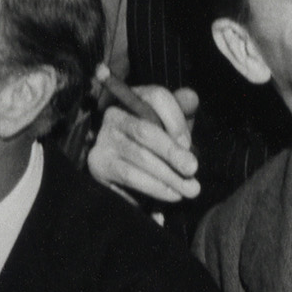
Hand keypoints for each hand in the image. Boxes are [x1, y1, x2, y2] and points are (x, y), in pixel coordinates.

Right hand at [86, 85, 200, 205]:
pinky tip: (172, 194)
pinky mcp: (99, 163)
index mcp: (136, 97)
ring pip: (139, 156)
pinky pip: (130, 176)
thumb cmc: (158, 144)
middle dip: (172, 152)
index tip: (189, 144)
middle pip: (145, 130)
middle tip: (192, 169)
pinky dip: (155, 187)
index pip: (157, 97)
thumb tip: (191, 97)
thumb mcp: (173, 125)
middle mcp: (115, 114)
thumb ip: (183, 110)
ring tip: (190, 189)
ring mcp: (104, 139)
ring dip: (168, 175)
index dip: (176, 120)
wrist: (136, 173)